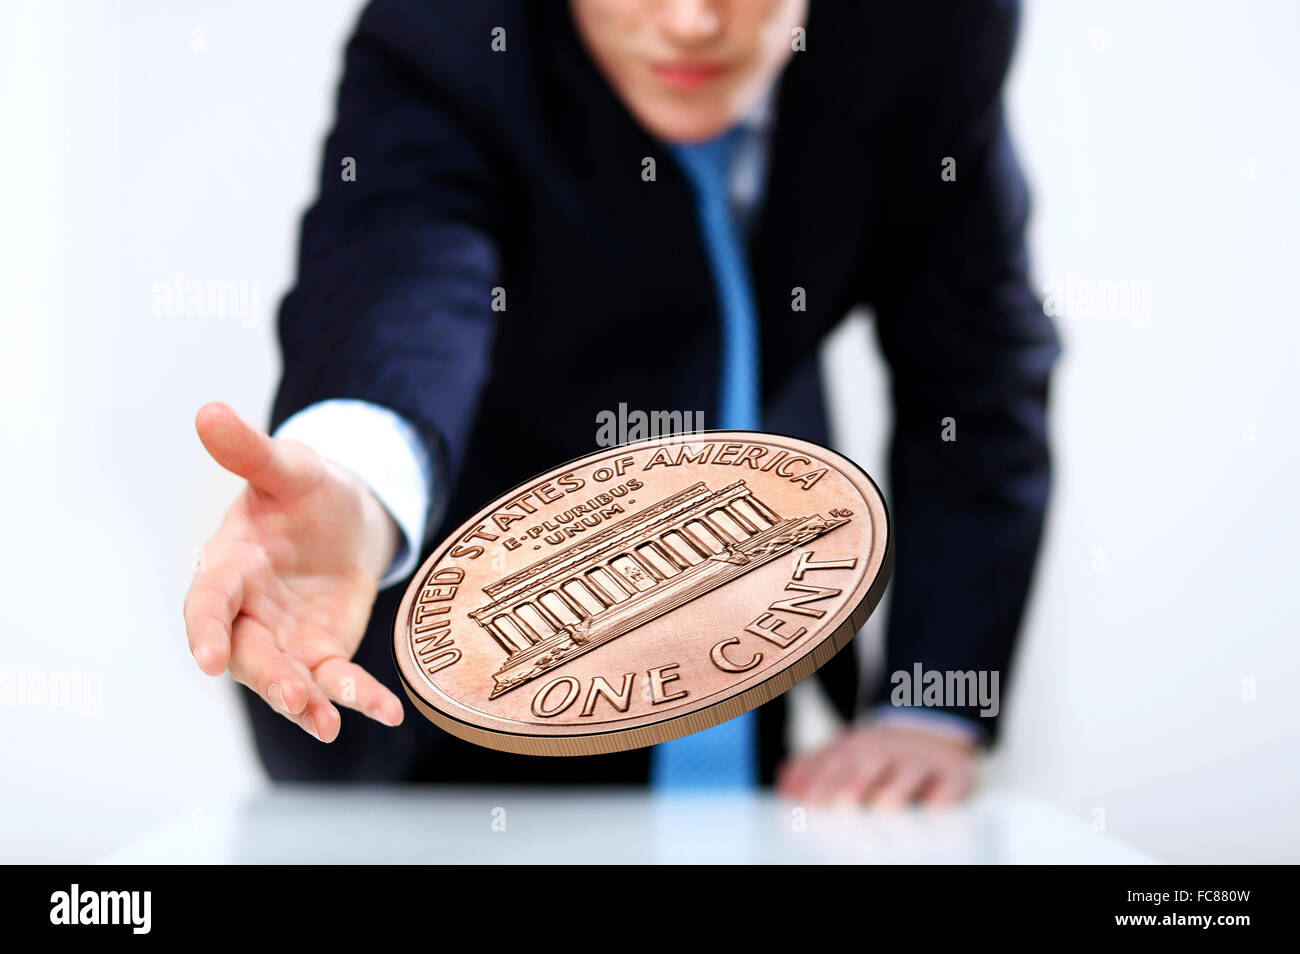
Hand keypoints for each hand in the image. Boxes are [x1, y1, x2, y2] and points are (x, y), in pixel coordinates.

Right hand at [183, 402, 404, 741]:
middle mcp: (250, 610)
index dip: (206, 630)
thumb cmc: (306, 490)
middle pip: (249, 653)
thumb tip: (209, 411)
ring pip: (287, 678)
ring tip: (330, 725)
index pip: (208, 602)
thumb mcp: (289, 467)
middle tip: (294, 698)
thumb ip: (251, 451)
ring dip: (307, 703)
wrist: (346, 516)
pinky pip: (335, 681)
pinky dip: (357, 698)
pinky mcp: (322, 652)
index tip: (208, 659)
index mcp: (230, 564)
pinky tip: (386, 713)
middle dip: (269, 678)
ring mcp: (285, 637)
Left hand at [776, 722, 976, 806]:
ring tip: (884, 808)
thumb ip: (812, 768)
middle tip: (839, 805)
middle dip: (852, 783)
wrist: (931, 728)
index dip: (819, 781)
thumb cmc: (878, 755)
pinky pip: (952, 781)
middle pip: (868, 764)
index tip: (805, 803)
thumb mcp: (844, 753)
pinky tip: (937, 808)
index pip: (834, 763)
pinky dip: (945, 794)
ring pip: (909, 771)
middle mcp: (887, 751)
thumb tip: (785, 788)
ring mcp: (921, 760)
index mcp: (856, 747)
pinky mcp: (954, 772)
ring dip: (896, 789)